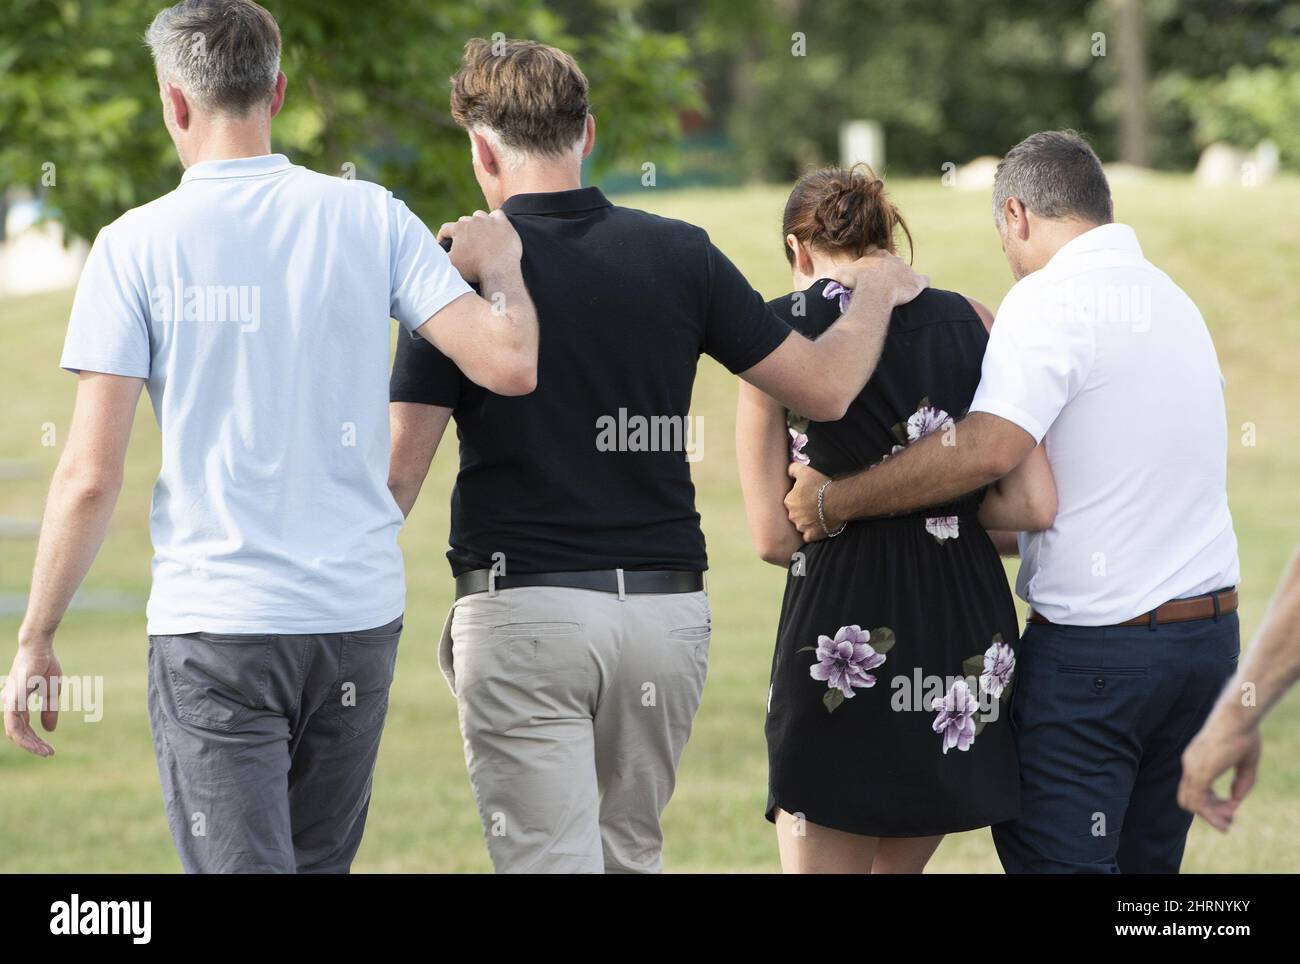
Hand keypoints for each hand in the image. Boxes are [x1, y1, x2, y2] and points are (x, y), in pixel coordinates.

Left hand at [3, 640, 62, 756]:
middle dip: (34, 746)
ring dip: (30, 745)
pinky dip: (25, 737)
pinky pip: (15, 725)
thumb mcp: (51, 691)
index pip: (23, 728)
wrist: (39, 647)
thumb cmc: (44, 664)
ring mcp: (10, 702)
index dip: (36, 740)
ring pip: (15, 733)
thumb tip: (49, 730)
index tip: (50, 749)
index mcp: (18, 703)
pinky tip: (36, 742)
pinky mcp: (14, 700)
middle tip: (49, 753)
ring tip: (46, 752)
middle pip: (18, 733)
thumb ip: (49, 710)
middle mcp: (10, 704)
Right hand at [436, 209, 521, 283]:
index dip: (443, 236)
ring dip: (477, 223)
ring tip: (479, 234)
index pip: (446, 229)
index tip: (444, 242)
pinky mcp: (504, 224)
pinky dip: (494, 220)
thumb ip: (439, 256)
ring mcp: (489, 220)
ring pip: (479, 216)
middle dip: (462, 231)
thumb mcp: (451, 264)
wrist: (499, 271)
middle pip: (463, 222)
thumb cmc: (474, 270)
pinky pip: (497, 215)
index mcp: (459, 228)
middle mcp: (473, 221)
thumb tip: (433, 254)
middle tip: (465, 243)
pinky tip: (494, 227)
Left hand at [786, 462, 830, 541]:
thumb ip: (792, 469)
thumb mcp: (804, 470)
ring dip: (807, 522)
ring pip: (801, 525)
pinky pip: (808, 537)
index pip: (791, 501)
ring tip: (819, 516)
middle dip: (802, 510)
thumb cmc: (821, 483)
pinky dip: (812, 533)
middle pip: (795, 513)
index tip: (808, 495)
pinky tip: (818, 528)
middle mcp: (792, 515)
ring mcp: (802, 526)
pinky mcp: (812, 535)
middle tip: (814, 505)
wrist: (838, 499)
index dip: (800, 498)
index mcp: (789, 501)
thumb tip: (788, 471)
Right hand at [823, 250, 928, 307]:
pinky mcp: (917, 282)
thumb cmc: (856, 282)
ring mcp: (906, 270)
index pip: (876, 253)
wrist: (874, 292)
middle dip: (890, 272)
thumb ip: (832, 274)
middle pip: (893, 262)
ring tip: (899, 293)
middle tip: (883, 286)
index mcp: (876, 255)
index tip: (870, 274)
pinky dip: (920, 287)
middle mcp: (893, 259)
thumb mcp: (839, 275)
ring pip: (908, 272)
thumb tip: (820, 276)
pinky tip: (916, 294)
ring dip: (904, 281)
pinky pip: (923, 282)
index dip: (874, 263)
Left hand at [1177, 718, 1260, 831]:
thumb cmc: (1243, 734)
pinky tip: (1230, 810)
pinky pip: (1199, 801)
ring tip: (1229, 820)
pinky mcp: (1200, 772)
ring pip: (1192, 804)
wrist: (1237, 718)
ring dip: (1211, 816)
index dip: (1210, 804)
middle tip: (1228, 822)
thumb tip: (1234, 802)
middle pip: (1189, 800)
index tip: (1230, 809)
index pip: (1193, 790)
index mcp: (1196, 761)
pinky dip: (1212, 811)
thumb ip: (1241, 783)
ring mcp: (1193, 768)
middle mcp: (1190, 765)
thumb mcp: (1245, 763)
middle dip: (1208, 814)